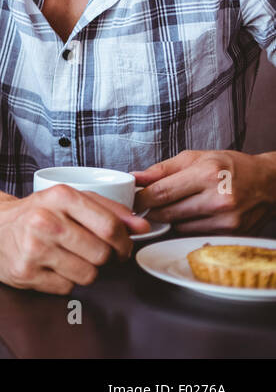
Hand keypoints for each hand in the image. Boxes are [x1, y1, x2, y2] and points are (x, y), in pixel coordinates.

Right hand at [0, 185, 146, 293]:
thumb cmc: (36, 213)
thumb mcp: (68, 200)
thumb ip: (109, 209)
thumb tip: (142, 226)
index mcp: (60, 197)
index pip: (110, 226)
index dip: (123, 242)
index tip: (121, 247)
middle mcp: (44, 221)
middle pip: (102, 254)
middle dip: (102, 257)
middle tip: (89, 252)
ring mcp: (33, 248)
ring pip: (88, 275)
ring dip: (83, 270)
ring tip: (67, 258)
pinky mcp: (25, 272)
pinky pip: (66, 288)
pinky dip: (63, 281)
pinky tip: (50, 267)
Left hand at [135, 150, 275, 233]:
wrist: (268, 183)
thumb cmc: (229, 166)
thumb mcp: (195, 157)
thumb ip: (162, 169)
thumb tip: (135, 177)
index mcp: (207, 174)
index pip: (162, 192)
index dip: (140, 198)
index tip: (129, 200)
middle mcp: (218, 199)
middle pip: (167, 212)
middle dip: (150, 210)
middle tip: (142, 205)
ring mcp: (226, 220)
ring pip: (178, 226)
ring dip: (168, 219)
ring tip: (173, 205)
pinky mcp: (230, 233)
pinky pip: (193, 233)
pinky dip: (185, 225)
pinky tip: (190, 214)